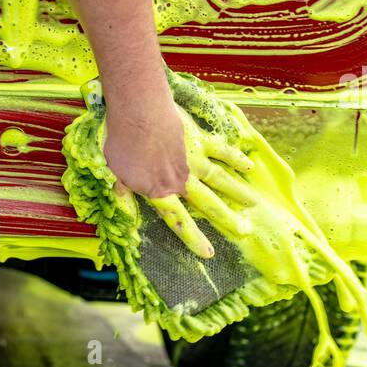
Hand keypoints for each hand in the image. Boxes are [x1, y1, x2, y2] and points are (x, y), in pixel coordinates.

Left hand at [104, 93, 257, 257]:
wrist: (137, 113)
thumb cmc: (120, 142)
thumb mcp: (113, 174)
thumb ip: (123, 198)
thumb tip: (126, 222)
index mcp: (159, 192)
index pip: (177, 220)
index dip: (192, 238)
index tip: (209, 253)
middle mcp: (181, 180)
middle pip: (207, 203)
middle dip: (225, 219)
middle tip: (244, 231)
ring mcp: (194, 160)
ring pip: (220, 180)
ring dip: (237, 192)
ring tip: (253, 203)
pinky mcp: (200, 140)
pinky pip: (222, 151)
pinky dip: (236, 158)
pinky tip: (249, 166)